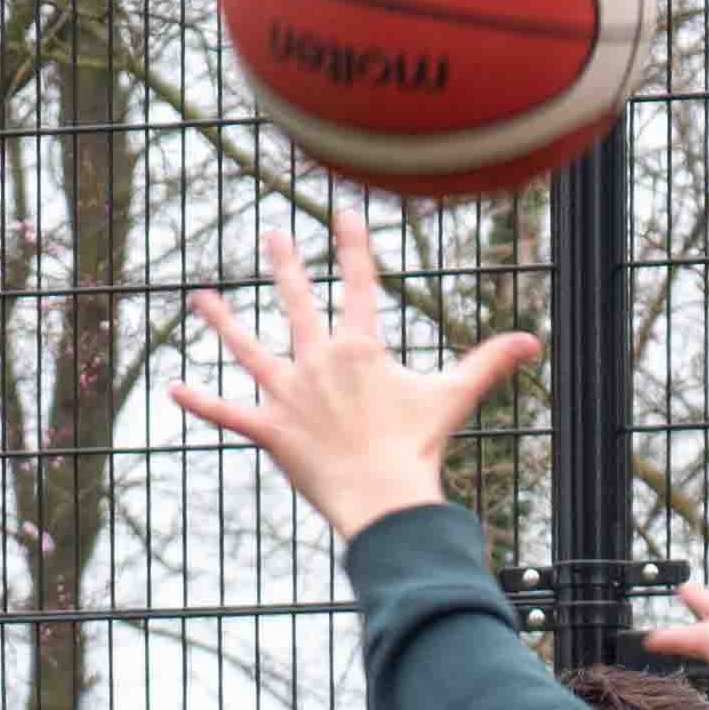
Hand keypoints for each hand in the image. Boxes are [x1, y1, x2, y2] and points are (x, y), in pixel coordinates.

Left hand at [167, 204, 543, 538]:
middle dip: (285, 265)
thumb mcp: (454, 396)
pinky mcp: (270, 429)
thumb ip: (488, 363)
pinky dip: (201, 402)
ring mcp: (290, 394)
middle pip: (297, 302)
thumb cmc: (419, 447)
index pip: (359, 284)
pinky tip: (173, 388)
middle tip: (273, 235)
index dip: (353, 245)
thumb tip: (534, 340)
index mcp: (360, 348)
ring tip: (201, 298)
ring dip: (223, 323)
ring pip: (249, 349)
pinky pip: (229, 413)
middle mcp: (319, 361)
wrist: (384, 496)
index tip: (343, 212)